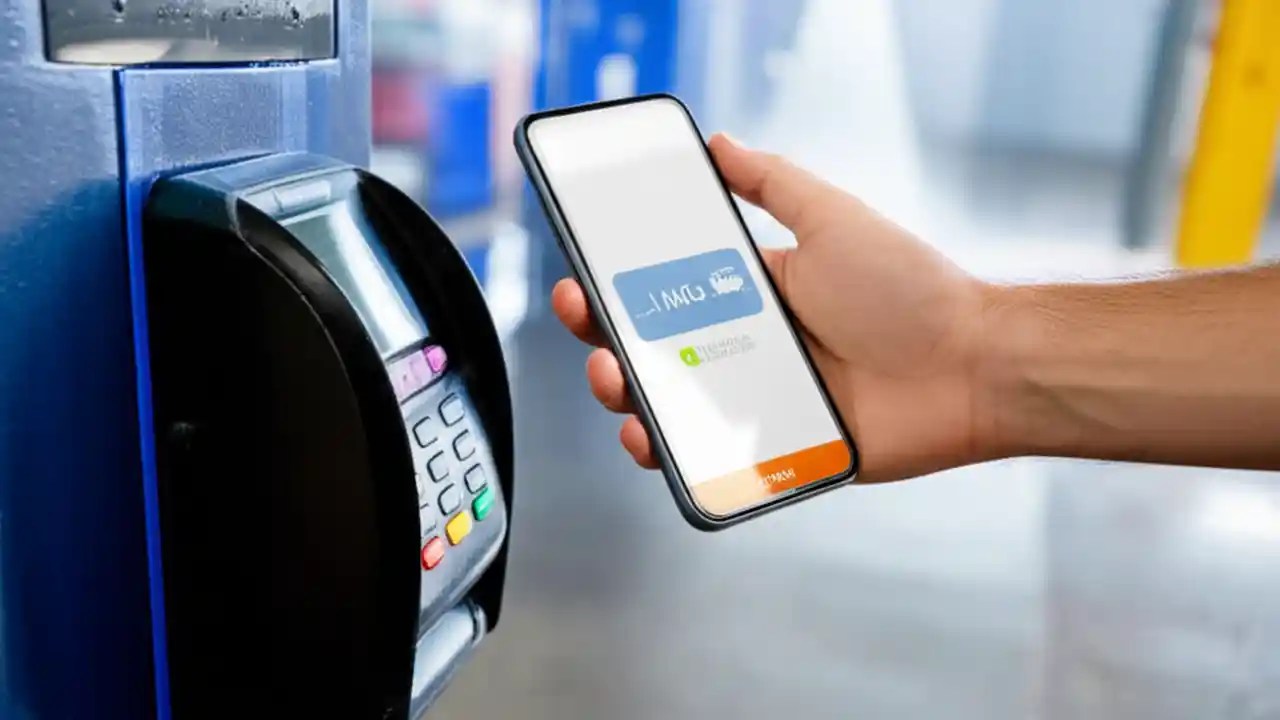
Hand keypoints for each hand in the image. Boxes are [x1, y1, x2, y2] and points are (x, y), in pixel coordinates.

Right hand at [552, 134, 996, 482]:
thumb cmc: (910, 292)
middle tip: (589, 323)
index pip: (666, 290)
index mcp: (753, 294)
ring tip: (616, 379)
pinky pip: (707, 459)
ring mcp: (757, 402)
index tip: (585, 277)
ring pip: (668, 407)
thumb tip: (718, 142)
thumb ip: (774, 182)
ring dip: (624, 394)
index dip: (618, 287)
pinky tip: (651, 438)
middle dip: (604, 338)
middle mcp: (747, 348)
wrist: (971, 368)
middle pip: (653, 351)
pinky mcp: (774, 452)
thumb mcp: (833, 220)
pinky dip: (669, 455)